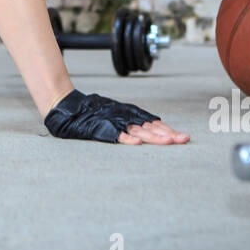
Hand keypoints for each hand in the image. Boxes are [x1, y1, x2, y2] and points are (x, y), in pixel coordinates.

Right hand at [44, 89, 189, 144]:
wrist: (66, 106)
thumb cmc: (90, 113)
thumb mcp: (113, 114)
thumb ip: (128, 122)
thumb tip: (147, 128)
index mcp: (127, 113)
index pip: (152, 122)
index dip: (167, 130)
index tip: (182, 137)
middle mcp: (123, 116)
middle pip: (149, 126)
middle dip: (168, 134)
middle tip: (184, 139)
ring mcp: (112, 122)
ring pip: (137, 130)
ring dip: (154, 137)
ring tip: (169, 142)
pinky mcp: (100, 128)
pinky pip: (116, 135)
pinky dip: (127, 139)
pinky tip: (138, 144)